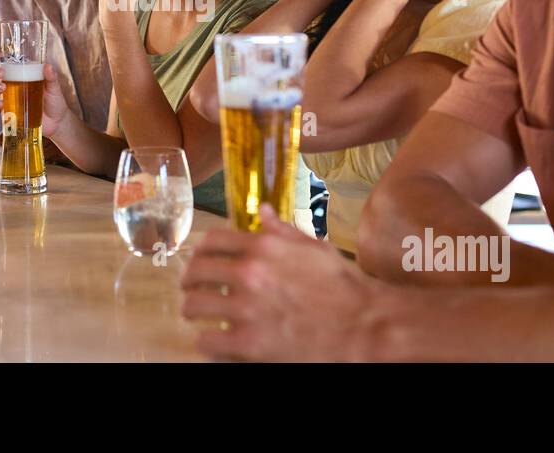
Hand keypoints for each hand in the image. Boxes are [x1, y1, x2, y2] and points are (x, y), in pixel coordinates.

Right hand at [0, 52, 70, 138]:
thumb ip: (51, 77)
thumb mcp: (54, 87)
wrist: (57, 122)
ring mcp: (10, 97)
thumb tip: (48, 66)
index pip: (6, 62)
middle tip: (1, 73)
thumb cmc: (55, 100)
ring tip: (2, 88)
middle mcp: (13, 84)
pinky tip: (1, 104)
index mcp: (22, 73)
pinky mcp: (10, 111)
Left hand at [181, 204, 384, 360]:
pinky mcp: (248, 343)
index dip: (199, 251)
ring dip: (193, 310)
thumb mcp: (314, 248)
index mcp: (264, 247)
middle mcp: (249, 273)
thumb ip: (282, 230)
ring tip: (198, 316)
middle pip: (196, 272)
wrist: (363, 326)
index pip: (212, 241)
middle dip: (190, 281)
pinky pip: (207, 341)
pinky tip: (214, 341)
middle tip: (192, 290)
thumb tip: (263, 210)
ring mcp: (246, 309)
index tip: (199, 261)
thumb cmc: (342, 286)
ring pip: (194, 306)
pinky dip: (207, 342)